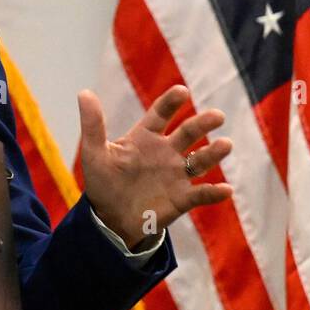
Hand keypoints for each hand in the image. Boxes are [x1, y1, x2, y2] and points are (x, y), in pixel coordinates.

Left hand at [78, 84, 232, 249]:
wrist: (109, 218)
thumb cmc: (103, 182)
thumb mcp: (95, 153)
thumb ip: (92, 124)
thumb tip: (84, 93)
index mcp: (145, 137)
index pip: (161, 114)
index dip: (171, 102)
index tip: (182, 91)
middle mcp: (166, 152)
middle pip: (188, 132)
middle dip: (202, 123)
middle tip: (216, 116)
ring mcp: (176, 174)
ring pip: (200, 160)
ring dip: (213, 153)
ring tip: (225, 144)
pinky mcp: (182, 198)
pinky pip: (202, 194)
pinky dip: (214, 192)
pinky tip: (225, 189)